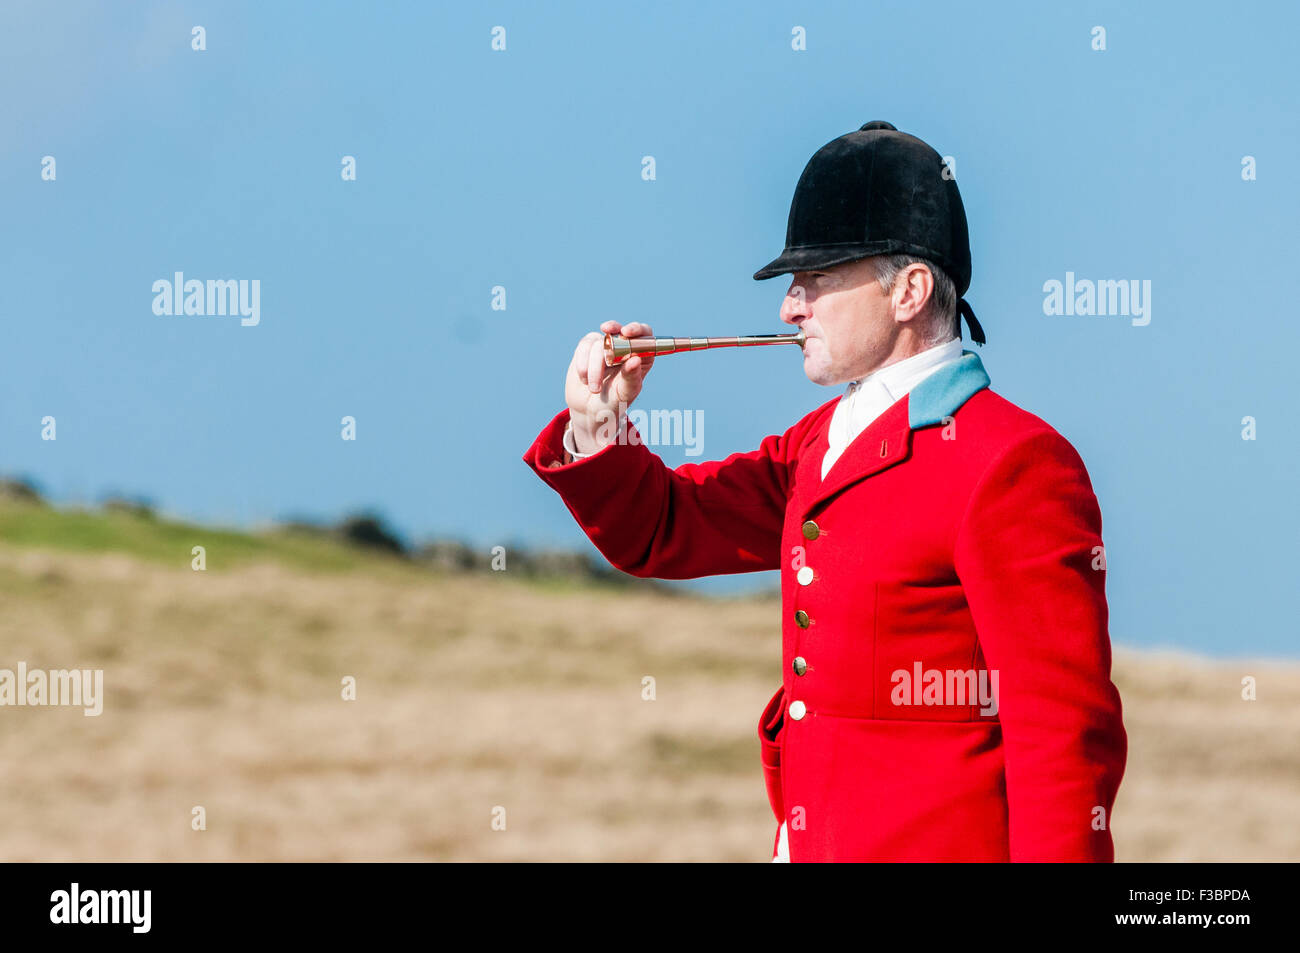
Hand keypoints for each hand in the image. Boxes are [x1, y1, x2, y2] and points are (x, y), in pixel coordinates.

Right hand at [565, 321, 655, 453]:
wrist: (589, 412)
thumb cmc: (614, 404)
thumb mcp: (625, 394)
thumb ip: (631, 378)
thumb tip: (634, 360)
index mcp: (641, 356)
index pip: (644, 333)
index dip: (637, 329)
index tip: (626, 333)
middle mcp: (623, 347)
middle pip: (620, 329)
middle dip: (612, 332)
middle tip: (607, 336)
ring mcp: (604, 346)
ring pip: (599, 343)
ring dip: (595, 367)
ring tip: (594, 388)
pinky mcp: (587, 348)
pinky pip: (584, 347)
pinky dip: (583, 364)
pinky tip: (584, 379)